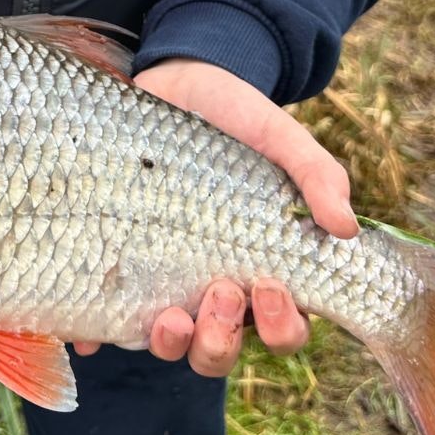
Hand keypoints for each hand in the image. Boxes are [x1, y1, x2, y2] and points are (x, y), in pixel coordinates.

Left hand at [73, 59, 358, 374]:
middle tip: (221, 292)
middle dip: (221, 341)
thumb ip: (315, 173)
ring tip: (168, 315)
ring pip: (168, 345)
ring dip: (172, 343)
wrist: (169, 84)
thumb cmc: (234, 118)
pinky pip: (102, 319)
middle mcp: (210, 289)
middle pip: (219, 350)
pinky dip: (94, 334)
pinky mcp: (114, 269)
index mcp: (260, 270)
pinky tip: (88, 333)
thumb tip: (347, 227)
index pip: (283, 328)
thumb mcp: (278, 136)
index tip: (273, 289)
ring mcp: (160, 283)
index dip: (283, 327)